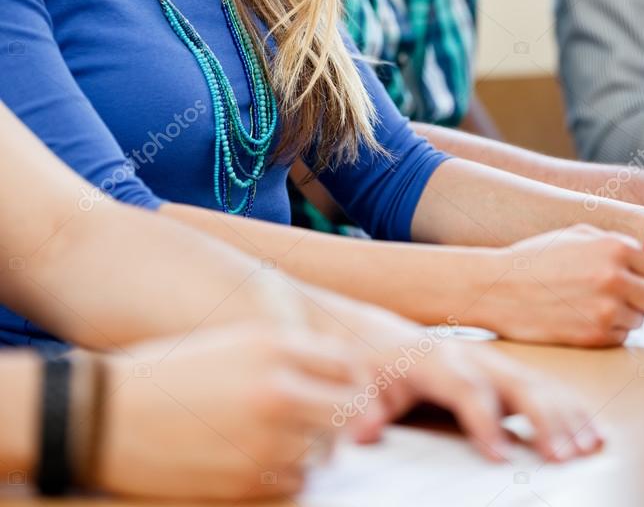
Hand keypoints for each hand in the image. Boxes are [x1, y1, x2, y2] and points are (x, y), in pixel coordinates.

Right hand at [96, 324, 368, 499]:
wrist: (108, 415)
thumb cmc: (170, 373)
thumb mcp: (233, 343)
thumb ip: (288, 356)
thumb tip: (337, 379)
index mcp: (274, 344)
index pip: (349, 365)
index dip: (351, 381)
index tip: (342, 391)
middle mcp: (279, 389)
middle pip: (349, 411)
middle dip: (342, 420)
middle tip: (322, 424)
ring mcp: (266, 439)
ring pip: (323, 452)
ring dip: (310, 450)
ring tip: (273, 439)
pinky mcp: (248, 481)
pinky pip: (293, 483)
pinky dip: (283, 477)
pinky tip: (251, 460)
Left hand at [361, 339, 603, 463]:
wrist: (383, 334)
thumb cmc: (376, 364)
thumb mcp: (362, 380)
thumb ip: (363, 405)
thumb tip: (363, 429)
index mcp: (437, 361)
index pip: (466, 389)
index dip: (484, 421)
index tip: (499, 456)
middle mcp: (473, 359)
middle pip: (515, 384)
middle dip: (541, 419)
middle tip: (561, 456)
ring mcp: (494, 364)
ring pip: (538, 386)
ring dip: (566, 416)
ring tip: (587, 448)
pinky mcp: (506, 374)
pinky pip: (547, 389)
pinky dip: (573, 410)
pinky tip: (594, 433)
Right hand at [488, 224, 643, 345]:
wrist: (500, 288)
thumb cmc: (537, 259)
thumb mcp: (576, 236)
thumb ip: (616, 244)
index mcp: (615, 248)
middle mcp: (616, 279)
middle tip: (629, 297)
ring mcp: (607, 310)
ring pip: (639, 320)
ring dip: (622, 315)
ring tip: (588, 302)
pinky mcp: (595, 336)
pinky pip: (618, 337)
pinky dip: (605, 329)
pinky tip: (578, 316)